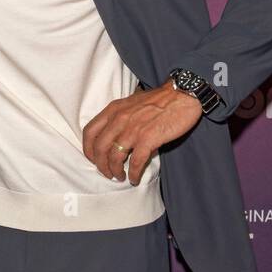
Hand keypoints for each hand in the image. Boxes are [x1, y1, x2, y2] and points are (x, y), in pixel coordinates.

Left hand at [82, 82, 202, 184]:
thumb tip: (116, 136)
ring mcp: (133, 129)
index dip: (88, 150)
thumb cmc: (160, 99)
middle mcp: (119, 119)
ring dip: (115, 171)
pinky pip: (135, 162)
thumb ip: (120, 117)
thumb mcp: (132, 103)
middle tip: (108, 173)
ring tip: (120, 177)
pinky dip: (133, 173)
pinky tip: (135, 178)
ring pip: (114, 157)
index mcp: (113, 110)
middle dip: (101, 165)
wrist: (182, 94)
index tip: (94, 159)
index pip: (89, 132)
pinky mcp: (148, 138)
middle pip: (99, 149)